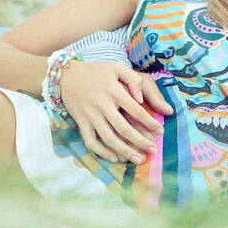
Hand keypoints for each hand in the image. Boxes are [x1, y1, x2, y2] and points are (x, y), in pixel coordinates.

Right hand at [59, 61, 173, 164]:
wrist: (66, 75)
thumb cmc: (96, 71)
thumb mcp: (116, 68)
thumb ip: (133, 79)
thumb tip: (141, 99)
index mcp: (114, 91)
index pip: (136, 110)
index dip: (150, 122)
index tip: (160, 131)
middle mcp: (102, 105)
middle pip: (124, 128)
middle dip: (141, 142)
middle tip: (153, 151)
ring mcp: (90, 115)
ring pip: (109, 138)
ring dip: (125, 151)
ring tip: (138, 159)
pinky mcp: (81, 123)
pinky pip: (91, 142)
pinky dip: (102, 152)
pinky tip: (115, 157)